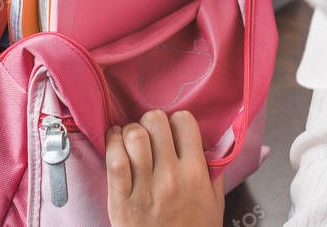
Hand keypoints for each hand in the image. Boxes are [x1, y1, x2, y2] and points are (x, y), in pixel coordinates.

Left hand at [106, 110, 223, 226]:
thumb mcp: (215, 204)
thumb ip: (214, 172)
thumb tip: (212, 143)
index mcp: (196, 174)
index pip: (185, 122)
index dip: (177, 122)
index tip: (172, 130)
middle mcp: (171, 177)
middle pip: (155, 122)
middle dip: (151, 122)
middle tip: (150, 133)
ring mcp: (144, 188)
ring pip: (133, 136)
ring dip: (130, 131)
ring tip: (130, 138)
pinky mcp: (121, 200)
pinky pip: (114, 161)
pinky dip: (111, 143)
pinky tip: (114, 141)